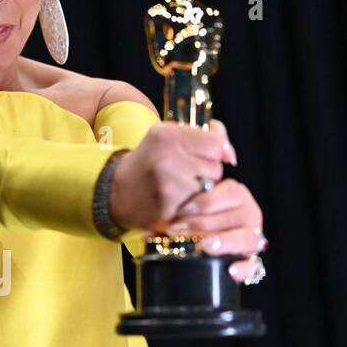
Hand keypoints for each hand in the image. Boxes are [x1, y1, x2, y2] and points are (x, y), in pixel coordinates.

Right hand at [108, 120, 266, 282]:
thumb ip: (204, 136)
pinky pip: (200, 208)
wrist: (116, 192)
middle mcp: (167, 160)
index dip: (216, 150)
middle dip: (206, 171)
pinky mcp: (169, 211)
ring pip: (210, 189)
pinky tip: (177, 202)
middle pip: (216, 168)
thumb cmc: (149, 161)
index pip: (216, 143)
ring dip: (202, 190)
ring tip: (181, 188)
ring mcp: (168, 187)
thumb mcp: (168, 135)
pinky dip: (194, 207)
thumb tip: (230, 154)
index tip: (205, 155)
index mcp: (167, 136)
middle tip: (184, 173)